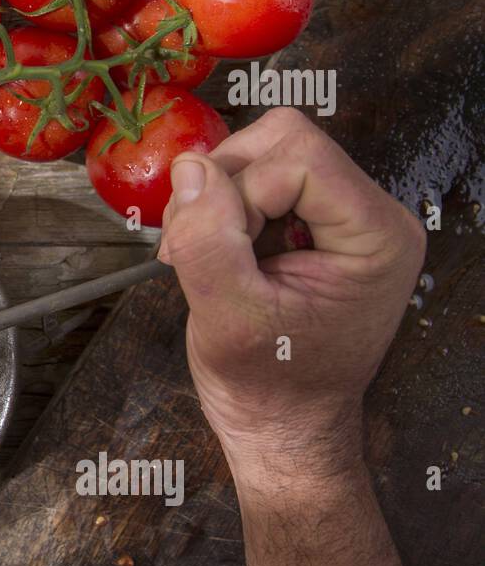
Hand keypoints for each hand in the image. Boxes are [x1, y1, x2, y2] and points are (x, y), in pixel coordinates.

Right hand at [157, 107, 424, 487]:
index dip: (237, 196)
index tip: (209, 253)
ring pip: (264, 151)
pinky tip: (214, 252)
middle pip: (284, 140)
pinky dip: (220, 206)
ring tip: (201, 256)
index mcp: (377, 237)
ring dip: (216, 197)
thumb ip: (209, 240)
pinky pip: (258, 176)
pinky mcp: (314, 221)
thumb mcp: (228, 319)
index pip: (297, 160)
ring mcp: (344, 216)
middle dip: (223, 185)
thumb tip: (189, 167)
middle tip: (197, 247)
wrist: (282, 425)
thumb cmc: (268, 387)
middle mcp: (372, 215)